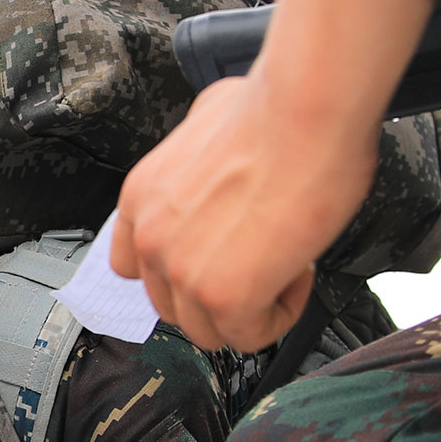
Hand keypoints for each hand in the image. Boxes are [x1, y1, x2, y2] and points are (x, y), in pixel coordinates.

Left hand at [106, 0, 426, 351]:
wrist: (306, 106)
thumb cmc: (273, 104)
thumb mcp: (206, 117)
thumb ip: (196, 151)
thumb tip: (216, 148)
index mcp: (140, 198)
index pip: (134, 267)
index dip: (183, 272)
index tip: (219, 258)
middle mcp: (150, 237)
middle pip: (174, 308)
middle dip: (223, 292)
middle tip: (265, 255)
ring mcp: (181, 271)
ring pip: (210, 332)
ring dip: (252, 308)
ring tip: (286, 260)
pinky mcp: (224, 296)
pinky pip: (250, 337)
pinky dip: (281, 312)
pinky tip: (299, 268)